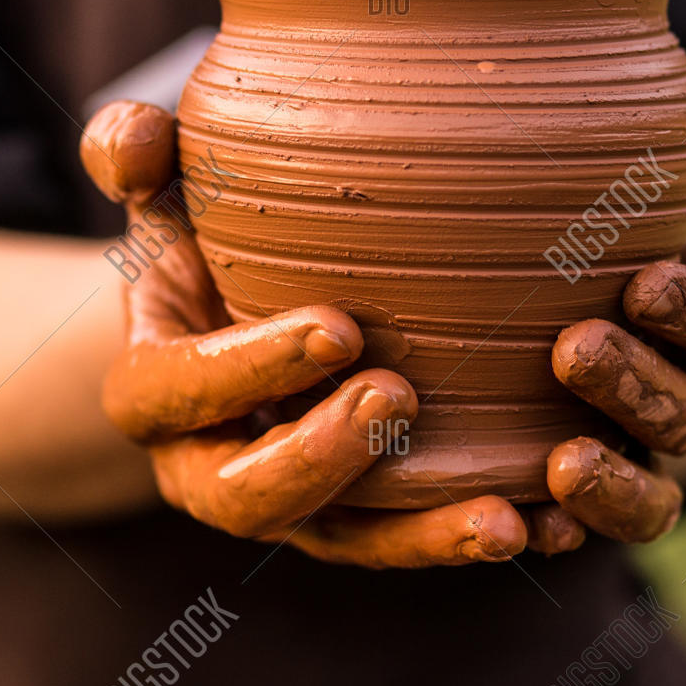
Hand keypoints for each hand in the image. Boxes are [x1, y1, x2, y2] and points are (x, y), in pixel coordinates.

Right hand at [80, 101, 526, 567]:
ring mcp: (289, 506)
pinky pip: (407, 547)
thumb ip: (139, 156)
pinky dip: (471, 539)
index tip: (339, 327)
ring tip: (505, 519)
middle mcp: (209, 468)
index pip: (178, 391)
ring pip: (344, 544)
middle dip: (321, 458)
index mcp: (155, 392)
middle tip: (400, 398)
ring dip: (422, 538)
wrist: (237, 316)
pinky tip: (552, 527)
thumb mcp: (166, 196)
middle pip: (246, 499)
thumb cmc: (203, 244)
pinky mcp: (356, 523)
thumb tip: (134, 137)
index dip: (247, 369)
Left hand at [534, 98, 685, 551]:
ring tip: (559, 460)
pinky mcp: (573, 505)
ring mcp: (627, 458)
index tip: (641, 282)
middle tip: (571, 348)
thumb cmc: (573, 211)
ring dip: (615, 480)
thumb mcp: (623, 168)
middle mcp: (672, 394)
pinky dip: (572, 535)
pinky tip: (531, 526)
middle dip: (638, 384)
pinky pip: (588, 538)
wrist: (495, 289)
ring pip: (653, 494)